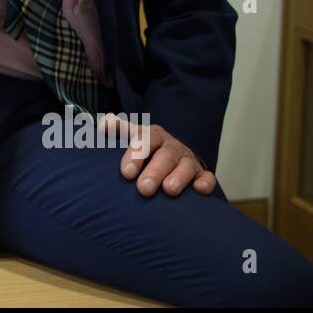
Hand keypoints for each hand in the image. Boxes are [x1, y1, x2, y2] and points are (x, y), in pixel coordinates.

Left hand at [99, 114, 216, 197]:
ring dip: (178, 177)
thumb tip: (105, 123)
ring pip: (186, 166)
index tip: (127, 172)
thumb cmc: (142, 151)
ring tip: (168, 190)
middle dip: (155, 171)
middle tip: (144, 188)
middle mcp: (171, 146)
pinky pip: (207, 177)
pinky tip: (200, 189)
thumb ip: (117, 131)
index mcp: (152, 136)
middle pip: (165, 156)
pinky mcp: (200, 174)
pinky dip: (205, 182)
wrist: (165, 156)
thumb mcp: (128, 138)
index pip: (145, 139)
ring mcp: (187, 160)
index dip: (136, 154)